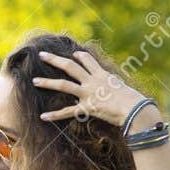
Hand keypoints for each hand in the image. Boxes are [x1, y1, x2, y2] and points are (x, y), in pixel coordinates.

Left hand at [31, 49, 151, 128]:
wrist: (135, 109)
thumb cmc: (133, 100)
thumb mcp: (122, 87)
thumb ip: (113, 83)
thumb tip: (114, 84)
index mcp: (102, 75)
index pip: (87, 60)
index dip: (80, 56)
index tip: (73, 53)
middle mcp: (92, 81)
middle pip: (70, 66)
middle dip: (55, 60)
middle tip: (41, 55)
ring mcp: (88, 94)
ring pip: (64, 85)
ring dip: (48, 82)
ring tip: (34, 81)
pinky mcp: (87, 108)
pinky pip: (67, 111)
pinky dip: (55, 115)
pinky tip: (43, 116)